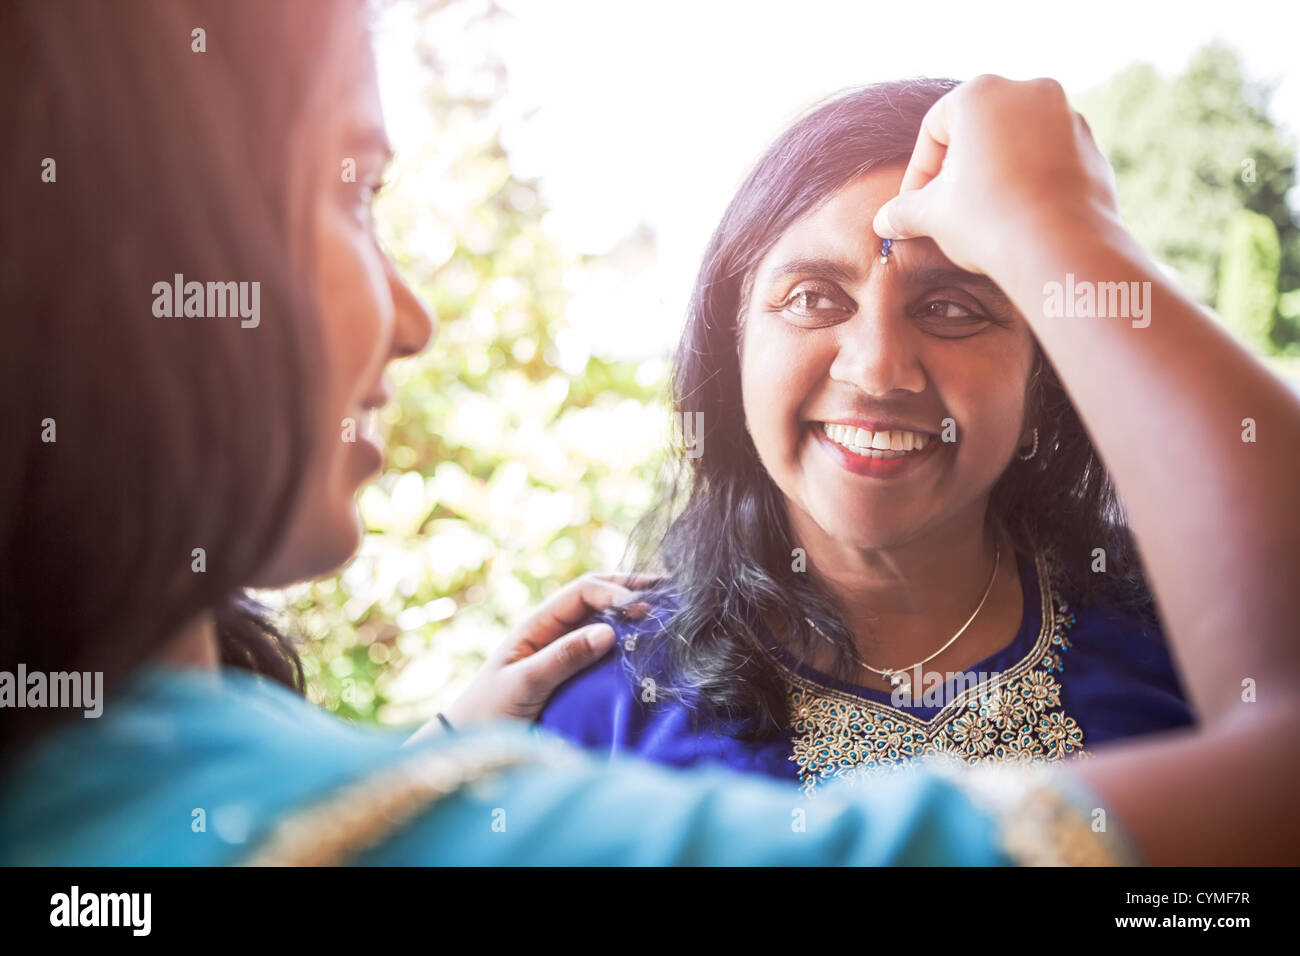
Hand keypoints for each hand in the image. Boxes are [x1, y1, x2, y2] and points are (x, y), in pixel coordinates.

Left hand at [407, 573, 654, 741]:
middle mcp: (553, 630)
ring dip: (634, 610)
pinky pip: (604, 647)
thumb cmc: (489, 712)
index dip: (614, 593)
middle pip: (598, 596)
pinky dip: (630, 638)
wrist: (469, 741)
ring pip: (605, 619)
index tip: (642, 609)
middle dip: (632, 588)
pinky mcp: (573, 672)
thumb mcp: (524, 684)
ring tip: (669, 607)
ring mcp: (564, 649)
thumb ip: (563, 658)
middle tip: (670, 588)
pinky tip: (651, 641)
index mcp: (537, 624)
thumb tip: (610, 631)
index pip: (583, 592)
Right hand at [872, 74, 1121, 277]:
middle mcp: (1029, 91)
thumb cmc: (987, 220)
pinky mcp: (1091, 147)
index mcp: (982, 93)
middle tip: (946, 207)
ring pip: (1016, 142)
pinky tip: (1017, 217)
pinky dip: (1030, 181)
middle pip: (977, 129)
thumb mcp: (931, 215)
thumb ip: (904, 211)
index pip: (934, 128)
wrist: (1059, 249)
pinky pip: (1048, 160)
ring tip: (983, 214)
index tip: (914, 204)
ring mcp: (1067, 117)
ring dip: (995, 173)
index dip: (918, 170)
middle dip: (958, 168)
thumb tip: (883, 222)